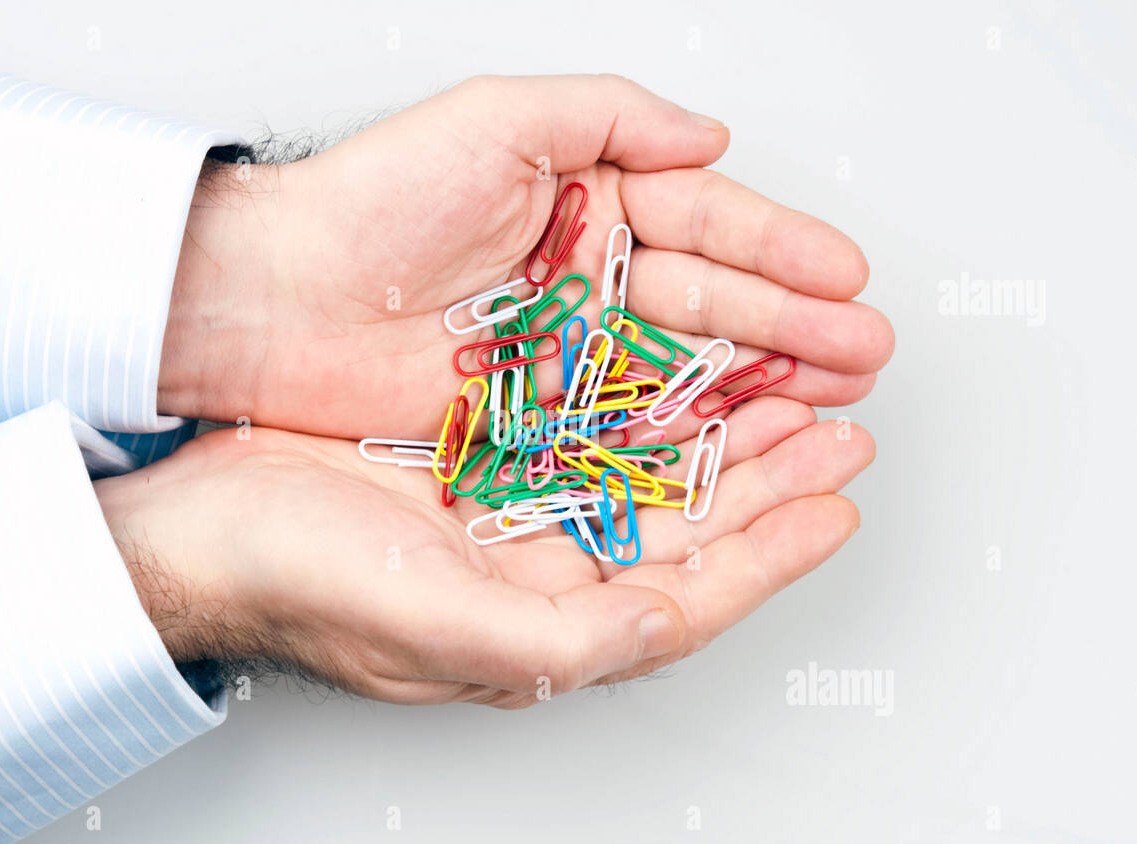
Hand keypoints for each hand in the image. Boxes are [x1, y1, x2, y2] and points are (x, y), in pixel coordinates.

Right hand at [95, 397, 875, 706]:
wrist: (203, 521)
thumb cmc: (297, 579)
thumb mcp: (431, 623)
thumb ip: (555, 639)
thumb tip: (661, 620)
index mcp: (540, 627)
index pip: (686, 598)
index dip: (768, 558)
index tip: (834, 510)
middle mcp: (538, 572)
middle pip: (684, 532)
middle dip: (768, 487)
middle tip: (838, 437)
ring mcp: (514, 510)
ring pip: (648, 476)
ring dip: (721, 440)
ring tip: (786, 400)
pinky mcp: (483, 455)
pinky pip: (591, 430)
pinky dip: (646, 406)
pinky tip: (680, 379)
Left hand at [158, 74, 893, 438]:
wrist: (275, 303)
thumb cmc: (367, 204)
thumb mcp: (494, 118)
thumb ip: (609, 116)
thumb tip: (708, 134)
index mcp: (583, 199)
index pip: (703, 222)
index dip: (779, 250)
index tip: (843, 277)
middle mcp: (582, 275)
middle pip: (709, 301)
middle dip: (792, 324)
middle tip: (862, 350)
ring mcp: (563, 348)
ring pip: (680, 366)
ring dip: (759, 381)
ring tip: (828, 397)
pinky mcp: (534, 412)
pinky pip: (626, 419)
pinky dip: (688, 428)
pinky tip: (743, 433)